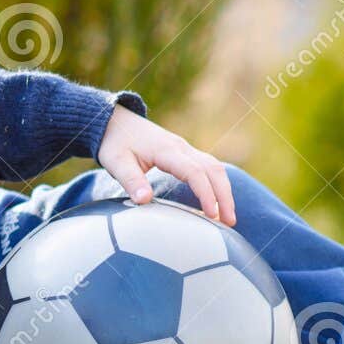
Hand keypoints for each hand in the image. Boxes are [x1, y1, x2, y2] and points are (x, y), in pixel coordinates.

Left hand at [96, 106, 236, 225]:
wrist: (114, 122)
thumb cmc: (115, 143)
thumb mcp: (116, 162)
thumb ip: (131, 180)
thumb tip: (144, 200)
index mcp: (166, 150)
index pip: (194, 172)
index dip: (206, 194)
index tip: (211, 215)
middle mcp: (181, 147)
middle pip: (213, 169)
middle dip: (224, 195)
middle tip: (229, 222)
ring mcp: (184, 149)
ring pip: (214, 167)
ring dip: (224, 190)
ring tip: (228, 217)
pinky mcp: (184, 153)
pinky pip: (208, 166)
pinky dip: (217, 183)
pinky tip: (218, 201)